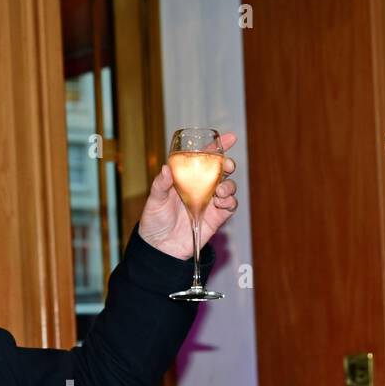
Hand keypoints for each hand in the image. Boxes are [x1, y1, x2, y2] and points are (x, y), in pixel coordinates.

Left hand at [138, 131, 239, 259]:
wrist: (160, 247)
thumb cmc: (155, 220)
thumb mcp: (154, 200)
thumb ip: (160, 184)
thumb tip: (166, 169)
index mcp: (187, 177)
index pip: (205, 158)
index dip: (218, 147)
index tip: (229, 138)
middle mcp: (201, 187)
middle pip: (221, 171)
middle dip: (228, 165)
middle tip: (227, 167)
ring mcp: (210, 202)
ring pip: (229, 187)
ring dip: (229, 185)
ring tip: (221, 191)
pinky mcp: (216, 218)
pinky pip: (230, 206)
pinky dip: (230, 202)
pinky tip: (221, 202)